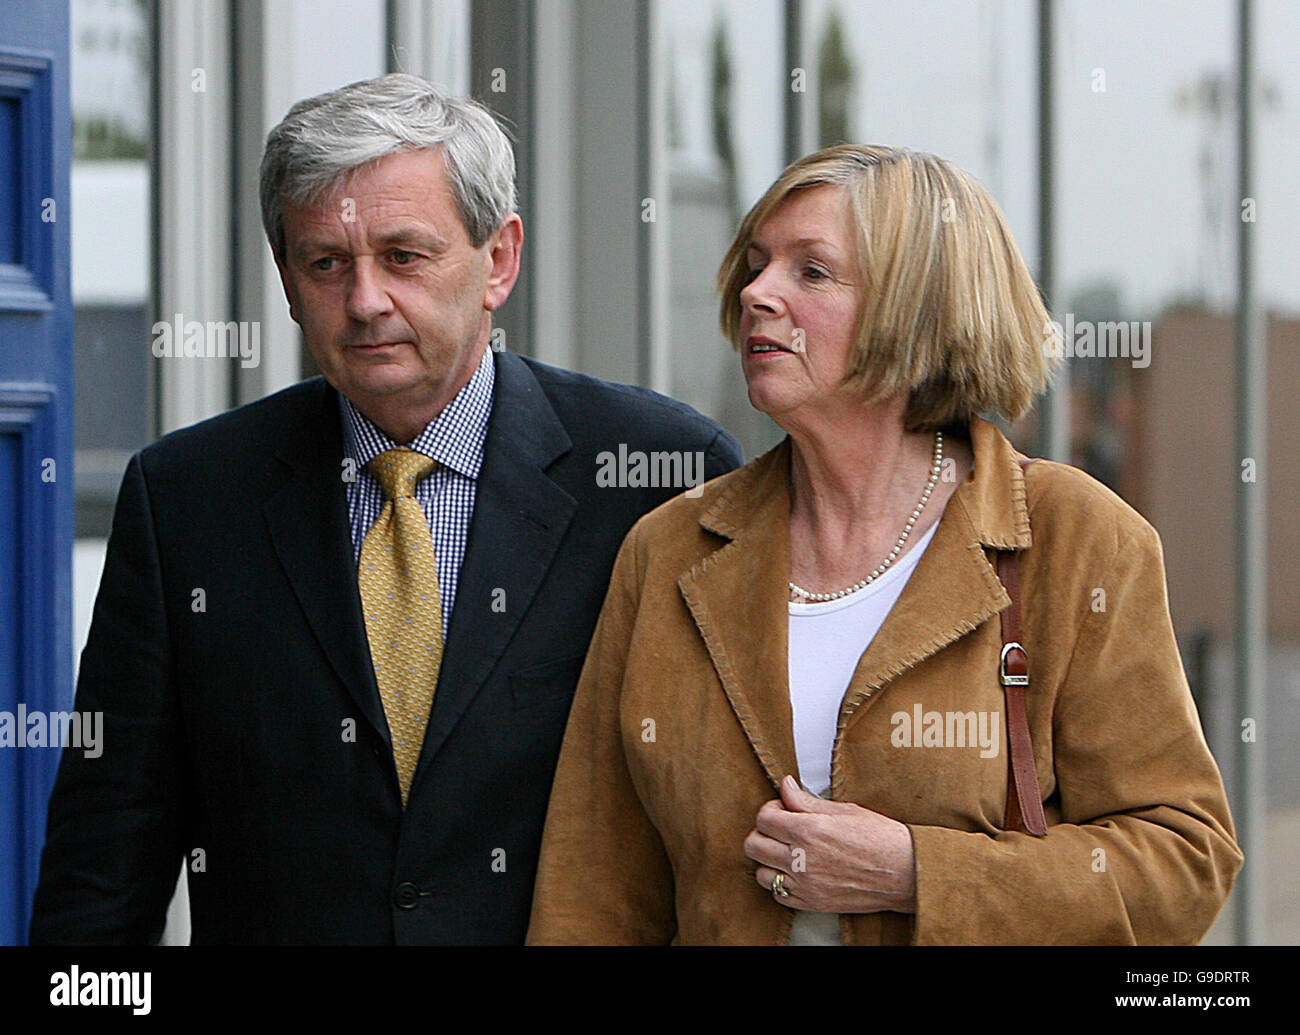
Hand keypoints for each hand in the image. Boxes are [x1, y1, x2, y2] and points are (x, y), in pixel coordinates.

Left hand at [744, 775, 916, 913]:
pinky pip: (778, 895)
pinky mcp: (813, 903)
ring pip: (761, 873)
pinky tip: (795, 872)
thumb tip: (786, 786)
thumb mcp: (845, 810)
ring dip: (769, 860)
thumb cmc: (881, 838)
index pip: (764, 818)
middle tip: (780, 829)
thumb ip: (808, 801)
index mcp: (810, 830)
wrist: (905, 872)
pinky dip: (780, 883)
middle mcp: (803, 859)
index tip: (782, 809)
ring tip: (787, 852)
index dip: (770, 809)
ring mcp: (806, 884)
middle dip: (763, 832)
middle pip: (754, 844)